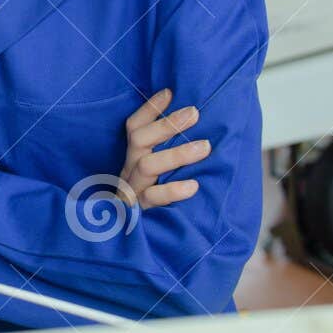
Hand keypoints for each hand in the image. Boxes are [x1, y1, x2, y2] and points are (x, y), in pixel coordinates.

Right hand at [120, 89, 211, 208]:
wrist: (128, 241)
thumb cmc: (151, 198)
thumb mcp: (155, 171)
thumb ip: (167, 151)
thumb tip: (200, 127)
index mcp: (132, 157)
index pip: (134, 127)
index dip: (150, 109)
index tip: (170, 92)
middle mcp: (129, 170)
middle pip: (139, 140)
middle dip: (167, 125)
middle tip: (195, 113)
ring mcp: (133, 190)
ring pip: (148, 165)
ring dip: (176, 154)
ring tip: (204, 147)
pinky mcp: (140, 212)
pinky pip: (153, 199)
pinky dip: (172, 191)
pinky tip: (193, 186)